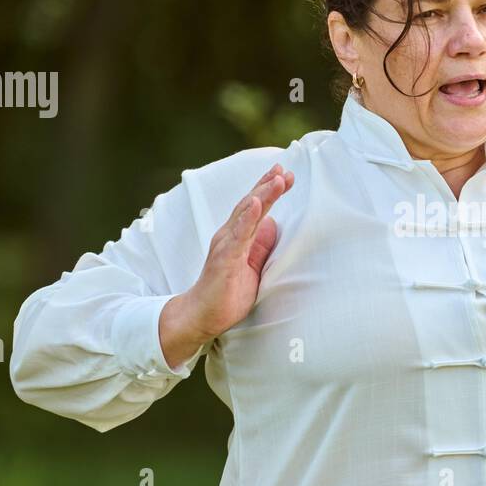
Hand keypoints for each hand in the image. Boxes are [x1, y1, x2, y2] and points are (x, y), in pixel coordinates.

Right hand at [161, 163, 293, 367]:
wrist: (201, 315)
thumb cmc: (226, 293)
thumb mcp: (253, 267)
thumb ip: (261, 246)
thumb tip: (274, 226)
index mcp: (237, 237)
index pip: (255, 209)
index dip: (269, 191)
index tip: (284, 175)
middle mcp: (229, 235)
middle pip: (251, 204)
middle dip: (268, 185)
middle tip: (284, 170)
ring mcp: (226, 245)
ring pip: (245, 214)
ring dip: (262, 195)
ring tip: (276, 179)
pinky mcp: (224, 259)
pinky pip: (237, 236)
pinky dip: (247, 218)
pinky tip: (256, 204)